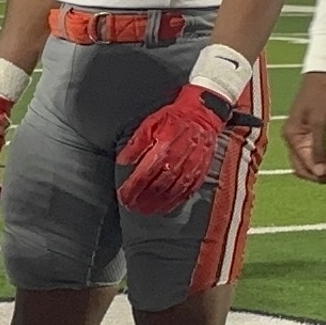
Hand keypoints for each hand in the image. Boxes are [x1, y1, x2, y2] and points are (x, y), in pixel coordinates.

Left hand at [116, 86, 237, 215]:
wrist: (203, 113)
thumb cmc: (174, 116)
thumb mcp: (150, 122)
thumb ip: (136, 143)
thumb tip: (122, 161)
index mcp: (164, 145)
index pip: (145, 172)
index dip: (133, 187)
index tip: (123, 196)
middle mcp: (179, 158)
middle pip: (158, 185)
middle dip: (143, 199)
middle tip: (131, 207)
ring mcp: (192, 166)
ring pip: (172, 191)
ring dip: (157, 204)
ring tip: (144, 211)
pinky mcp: (200, 171)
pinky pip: (187, 190)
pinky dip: (175, 201)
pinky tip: (165, 207)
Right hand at [284, 71, 325, 182]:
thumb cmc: (322, 94)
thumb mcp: (320, 123)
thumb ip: (318, 149)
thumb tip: (319, 172)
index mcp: (291, 136)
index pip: (303, 166)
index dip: (320, 172)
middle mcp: (293, 139)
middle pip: (305, 168)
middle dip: (323, 174)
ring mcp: (302, 136)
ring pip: (312, 162)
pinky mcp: (312, 133)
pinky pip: (317, 153)